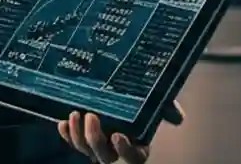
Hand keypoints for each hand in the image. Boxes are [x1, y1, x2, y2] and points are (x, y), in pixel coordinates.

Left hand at [57, 101, 183, 163]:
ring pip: (86, 151)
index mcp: (138, 145)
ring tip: (75, 114)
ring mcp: (97, 144)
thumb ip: (167, 106)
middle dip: (95, 139)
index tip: (118, 135)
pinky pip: (72, 142)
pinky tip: (62, 123)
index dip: (125, 151)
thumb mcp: (157, 99)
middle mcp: (117, 149)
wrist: (116, 84)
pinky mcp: (81, 136)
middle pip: (105, 157)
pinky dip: (66, 134)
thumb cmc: (141, 96)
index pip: (134, 158)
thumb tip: (179, 118)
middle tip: (92, 116)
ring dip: (78, 136)